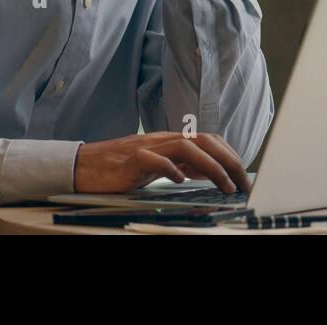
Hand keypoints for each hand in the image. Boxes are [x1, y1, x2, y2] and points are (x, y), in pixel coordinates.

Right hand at [73, 131, 251, 193]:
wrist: (84, 166)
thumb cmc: (120, 168)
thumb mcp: (156, 166)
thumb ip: (181, 165)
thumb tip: (208, 171)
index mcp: (169, 141)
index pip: (207, 139)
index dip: (229, 154)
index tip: (242, 174)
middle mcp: (162, 140)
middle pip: (203, 141)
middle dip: (228, 161)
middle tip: (242, 183)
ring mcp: (146, 147)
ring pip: (186, 148)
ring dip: (210, 166)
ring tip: (224, 186)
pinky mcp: (130, 160)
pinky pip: (154, 160)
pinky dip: (171, 170)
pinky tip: (181, 182)